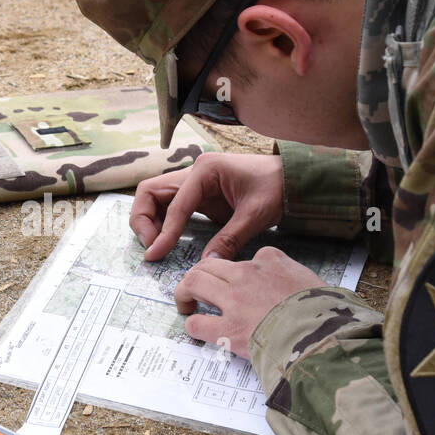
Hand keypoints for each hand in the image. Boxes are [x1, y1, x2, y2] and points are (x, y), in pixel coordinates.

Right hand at [130, 152, 282, 261]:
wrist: (291, 178)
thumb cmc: (276, 189)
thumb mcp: (255, 216)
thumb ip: (229, 240)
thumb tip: (205, 264)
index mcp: (206, 170)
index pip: (174, 205)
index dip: (163, 233)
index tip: (155, 255)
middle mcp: (194, 171)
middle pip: (150, 191)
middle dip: (143, 220)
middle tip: (152, 248)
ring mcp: (194, 181)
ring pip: (155, 197)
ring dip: (149, 221)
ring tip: (157, 246)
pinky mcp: (198, 193)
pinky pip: (170, 205)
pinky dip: (162, 221)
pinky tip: (167, 240)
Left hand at [173, 247, 324, 358]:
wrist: (321, 334)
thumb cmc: (323, 309)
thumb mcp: (310, 278)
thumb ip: (291, 273)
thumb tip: (289, 281)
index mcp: (269, 260)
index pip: (246, 258)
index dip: (238, 271)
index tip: (238, 283)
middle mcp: (246, 275)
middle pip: (207, 264)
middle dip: (197, 274)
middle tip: (195, 290)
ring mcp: (234, 301)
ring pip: (194, 283)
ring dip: (184, 293)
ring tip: (186, 304)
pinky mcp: (228, 330)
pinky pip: (196, 323)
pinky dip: (192, 324)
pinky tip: (197, 329)